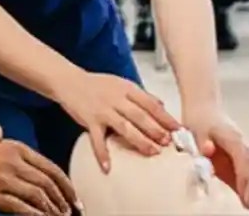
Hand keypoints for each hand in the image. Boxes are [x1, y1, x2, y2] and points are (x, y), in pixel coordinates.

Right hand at [0, 139, 77, 215]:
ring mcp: (4, 178)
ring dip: (53, 209)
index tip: (75, 197)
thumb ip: (20, 154)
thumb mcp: (0, 143)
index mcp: (20, 149)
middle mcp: (15, 163)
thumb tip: (39, 169)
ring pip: (38, 196)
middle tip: (73, 211)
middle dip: (64, 200)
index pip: (52, 168)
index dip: (67, 185)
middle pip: (49, 183)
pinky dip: (35, 214)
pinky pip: (19, 207)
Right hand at [56, 72, 179, 171]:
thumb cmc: (98, 84)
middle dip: (156, 130)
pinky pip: (97, 139)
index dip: (165, 117)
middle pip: (140, 116)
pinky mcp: (89, 120)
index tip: (177, 128)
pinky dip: (102, 154)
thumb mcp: (123, 84)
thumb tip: (161, 104)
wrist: (70, 81)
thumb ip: (141, 95)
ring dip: (139, 141)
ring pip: (124, 127)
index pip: (151, 104)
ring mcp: (103, 110)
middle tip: (168, 142)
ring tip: (151, 152)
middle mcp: (117, 99)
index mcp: (128, 89)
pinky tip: (108, 167)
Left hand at [183, 108, 248, 209]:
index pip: (243, 162)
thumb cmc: (200, 117)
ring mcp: (241, 147)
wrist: (202, 105)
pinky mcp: (236, 152)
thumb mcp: (196, 128)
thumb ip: (202, 142)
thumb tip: (208, 151)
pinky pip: (246, 168)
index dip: (244, 181)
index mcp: (233, 138)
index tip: (245, 195)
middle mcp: (241, 143)